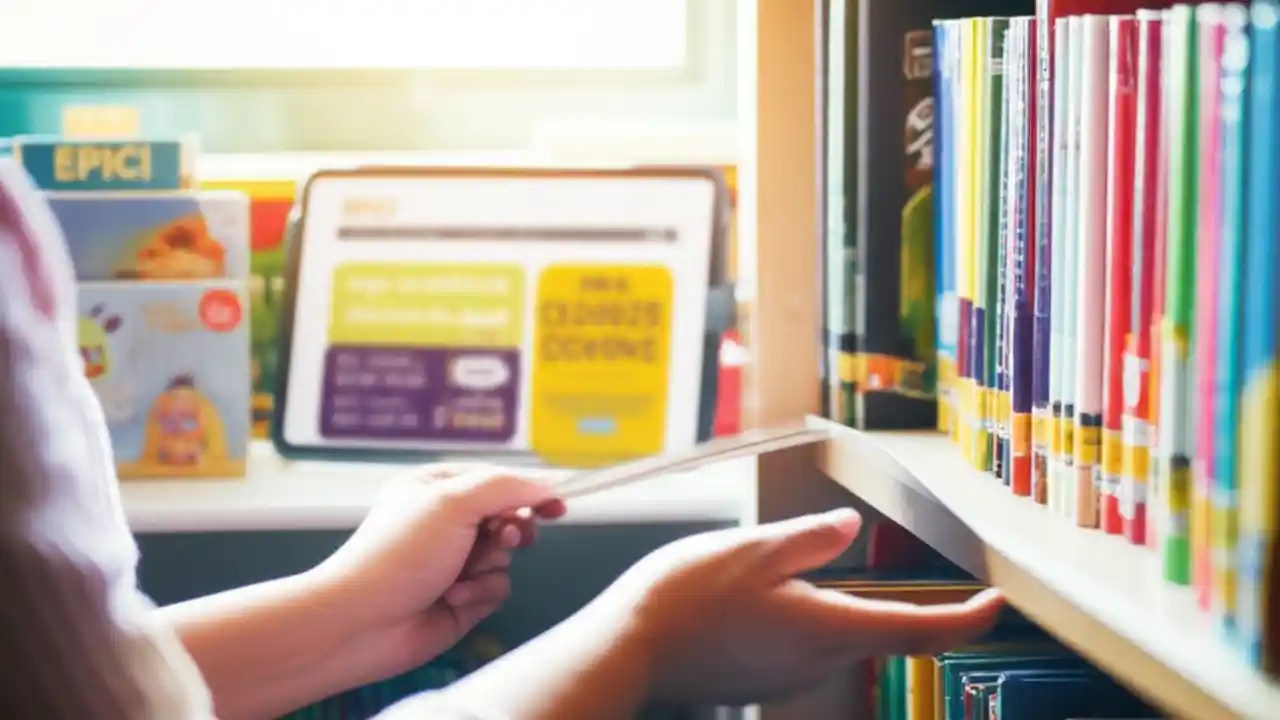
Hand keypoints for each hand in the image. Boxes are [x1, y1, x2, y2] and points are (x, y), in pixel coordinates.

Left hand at [316, 464, 565, 676]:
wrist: (363, 623)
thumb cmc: (398, 554)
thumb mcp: (454, 503)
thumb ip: (507, 487)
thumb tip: (546, 485)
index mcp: (436, 489)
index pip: (497, 480)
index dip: (528, 491)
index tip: (556, 504)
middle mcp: (445, 523)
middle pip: (507, 518)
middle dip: (510, 530)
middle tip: (504, 538)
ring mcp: (453, 562)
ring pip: (505, 556)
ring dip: (489, 566)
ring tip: (462, 574)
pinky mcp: (462, 598)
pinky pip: (497, 588)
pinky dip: (480, 593)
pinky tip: (452, 598)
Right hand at [586, 508, 1003, 705]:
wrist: (627, 652)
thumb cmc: (684, 598)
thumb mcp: (753, 548)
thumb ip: (809, 538)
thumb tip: (849, 528)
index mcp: (827, 626)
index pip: (919, 629)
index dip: (967, 619)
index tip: (997, 604)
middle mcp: (818, 662)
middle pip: (879, 632)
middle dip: (895, 603)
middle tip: (870, 565)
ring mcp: (789, 677)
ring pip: (836, 636)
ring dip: (833, 605)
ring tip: (776, 571)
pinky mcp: (762, 680)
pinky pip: (800, 646)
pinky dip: (798, 618)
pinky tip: (753, 598)